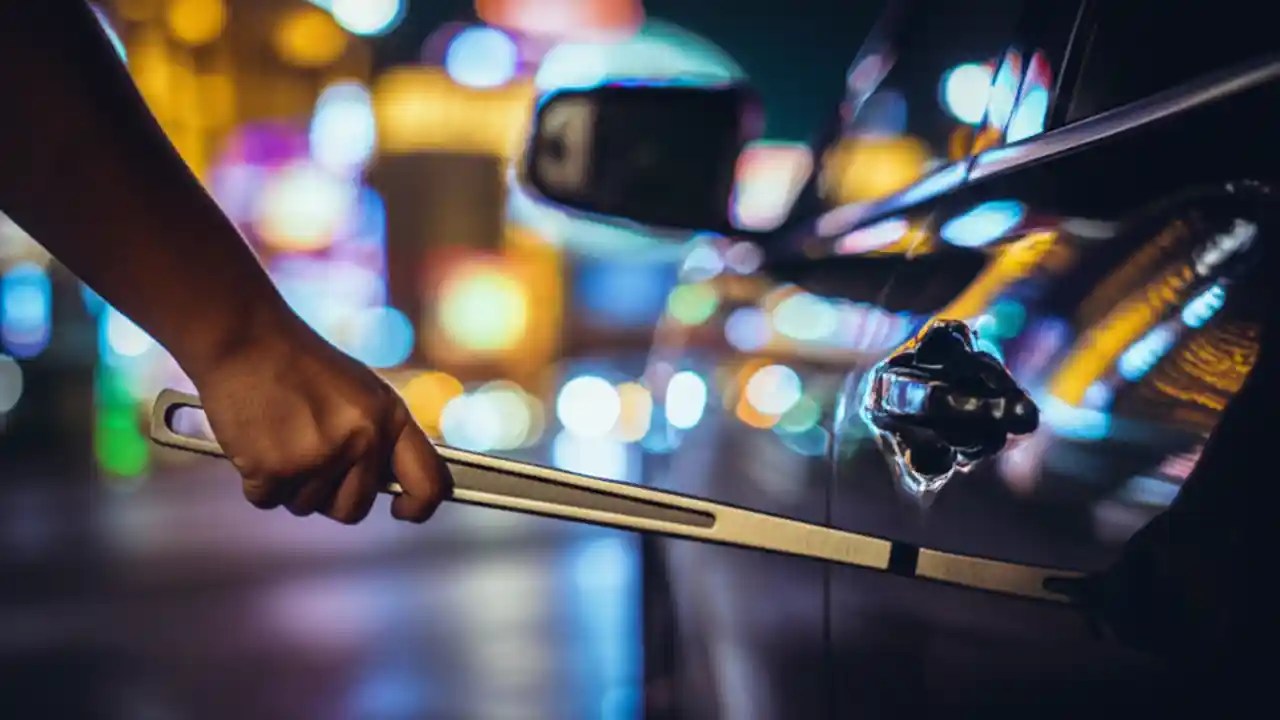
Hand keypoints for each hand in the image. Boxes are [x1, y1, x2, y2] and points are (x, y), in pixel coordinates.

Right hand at [190, 321, 451, 524]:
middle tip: (308, 457)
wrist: (245, 337)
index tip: (400, 509)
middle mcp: (364, 440)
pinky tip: (256, 440)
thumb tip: (392, 486)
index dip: (418, 507)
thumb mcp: (362, 393)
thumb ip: (381, 436)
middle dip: (330, 496)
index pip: (430, 484)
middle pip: (353, 510)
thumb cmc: (302, 365)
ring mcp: (320, 457)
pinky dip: (258, 480)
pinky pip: (268, 501)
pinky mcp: (275, 469)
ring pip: (306, 507)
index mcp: (392, 418)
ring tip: (280, 435)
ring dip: (290, 484)